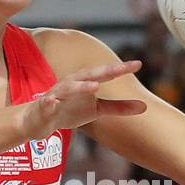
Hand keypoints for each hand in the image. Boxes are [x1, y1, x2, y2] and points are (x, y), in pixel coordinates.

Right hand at [21, 59, 146, 137]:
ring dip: (80, 86)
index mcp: (85, 82)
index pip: (105, 74)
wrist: (40, 121)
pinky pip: (47, 104)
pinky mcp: (44, 106)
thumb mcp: (96, 110)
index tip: (138, 64)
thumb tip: (145, 106)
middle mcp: (71, 84)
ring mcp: (57, 94)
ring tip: (94, 86)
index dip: (120, 69)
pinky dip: (50, 103)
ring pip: (68, 88)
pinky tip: (53, 103)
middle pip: (88, 75)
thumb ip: (118, 107)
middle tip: (119, 68)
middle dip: (103, 71)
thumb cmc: (70, 111)